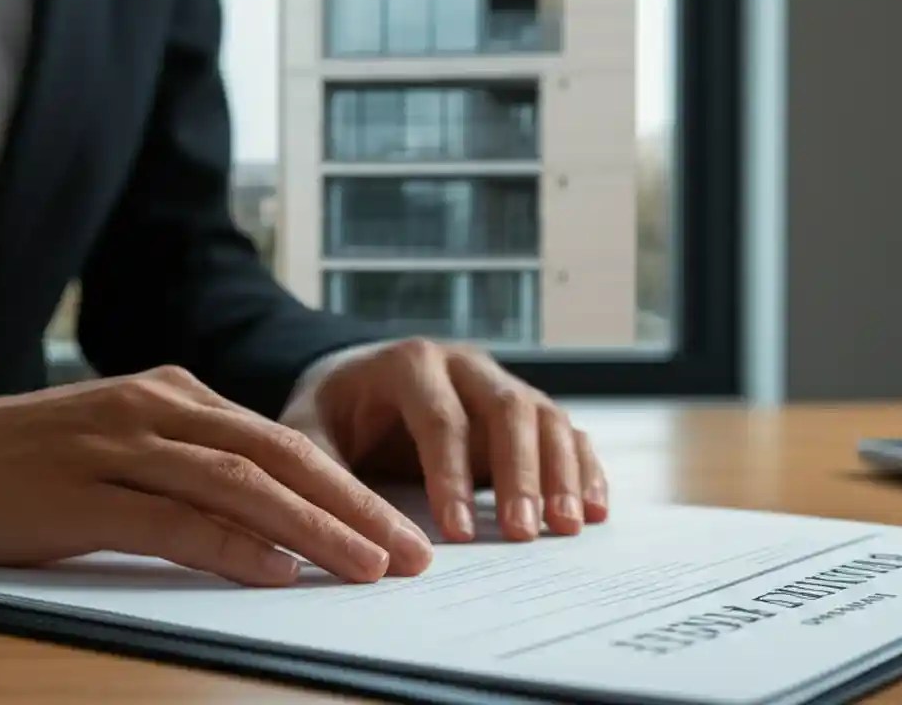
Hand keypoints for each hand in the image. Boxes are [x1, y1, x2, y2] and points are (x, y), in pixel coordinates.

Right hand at [0, 366, 432, 586]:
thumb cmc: (31, 461)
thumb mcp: (126, 445)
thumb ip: (195, 466)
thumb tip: (274, 518)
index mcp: (176, 395)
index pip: (284, 442)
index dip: (349, 487)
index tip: (399, 529)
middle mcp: (158, 408)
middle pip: (282, 457)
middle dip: (356, 507)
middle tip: (413, 552)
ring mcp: (118, 445)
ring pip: (241, 485)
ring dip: (316, 528)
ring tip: (372, 566)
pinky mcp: (79, 493)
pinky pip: (173, 519)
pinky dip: (234, 546)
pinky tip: (280, 572)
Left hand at [309, 339, 608, 542]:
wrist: (354, 378)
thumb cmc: (331, 411)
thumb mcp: (307, 433)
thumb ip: (323, 473)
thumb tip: (357, 539)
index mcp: (410, 363)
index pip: (440, 417)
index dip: (451, 475)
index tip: (457, 532)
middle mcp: (465, 364)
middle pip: (506, 409)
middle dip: (520, 473)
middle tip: (524, 534)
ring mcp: (499, 382)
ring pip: (545, 416)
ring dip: (561, 472)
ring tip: (568, 528)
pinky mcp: (523, 409)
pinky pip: (563, 431)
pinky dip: (583, 468)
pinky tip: (594, 510)